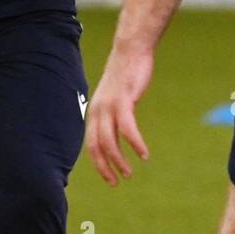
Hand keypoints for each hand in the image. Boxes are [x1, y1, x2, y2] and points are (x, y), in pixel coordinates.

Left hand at [85, 47, 153, 185]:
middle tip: (115, 182)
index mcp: (94, 112)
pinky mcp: (123, 100)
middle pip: (96, 146)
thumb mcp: (115, 98)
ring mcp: (109, 105)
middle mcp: (97, 110)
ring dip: (119, 160)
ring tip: (129, 173)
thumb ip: (113, 114)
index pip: (90, 144)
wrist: (130, 51)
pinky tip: (143, 154)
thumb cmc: (126, 76)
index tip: (108, 178)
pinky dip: (134, 142)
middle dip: (104, 167)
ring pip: (109, 140)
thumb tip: (115, 130)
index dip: (98, 163)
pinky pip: (127, 127)